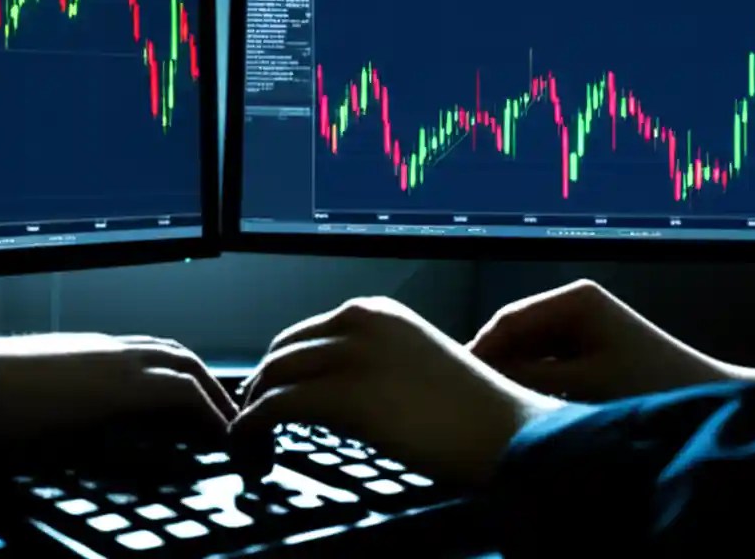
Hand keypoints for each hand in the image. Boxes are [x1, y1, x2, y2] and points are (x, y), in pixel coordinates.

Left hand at [0, 333, 236, 443]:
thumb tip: (161, 451)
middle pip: (183, 361)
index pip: (187, 391)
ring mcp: (100, 343)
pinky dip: (160, 361)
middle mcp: (120, 354)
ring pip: (161, 346)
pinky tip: (150, 381)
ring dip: (187, 369)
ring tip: (197, 394)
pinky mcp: (81, 342)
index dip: (213, 414)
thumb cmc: (17, 423)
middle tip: (225, 415)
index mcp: (125, 382)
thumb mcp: (76, 448)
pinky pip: (137, 344)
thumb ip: (128, 446)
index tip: (228, 436)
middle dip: (210, 388)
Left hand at [233, 297, 563, 488]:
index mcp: (376, 311)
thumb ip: (373, 362)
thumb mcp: (415, 362)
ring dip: (253, 408)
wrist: (503, 431)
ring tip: (250, 439)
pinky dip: (253, 424)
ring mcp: (350, 355)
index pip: (304, 332)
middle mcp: (358, 321)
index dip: (281, 367)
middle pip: (282, 350)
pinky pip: (277, 405)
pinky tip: (250, 442)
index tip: (271, 394)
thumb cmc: (470, 411)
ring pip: (273, 375)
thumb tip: (332, 388)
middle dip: (261, 386)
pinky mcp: (345, 395)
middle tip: (255, 419)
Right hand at [467, 279, 754, 401]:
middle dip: (492, 363)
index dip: (478, 350)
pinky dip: (530, 380)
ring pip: (526, 349)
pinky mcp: (587, 346)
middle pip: (514, 333)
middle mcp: (574, 303)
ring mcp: (581, 324)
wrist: (705, 399)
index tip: (454, 381)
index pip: (507, 320)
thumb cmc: (651, 385)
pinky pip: (544, 360)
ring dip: (510, 374)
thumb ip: (526, 377)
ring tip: (488, 404)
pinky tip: (518, 404)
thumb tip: (475, 377)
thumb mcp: (583, 382)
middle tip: (465, 397)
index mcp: (574, 299)